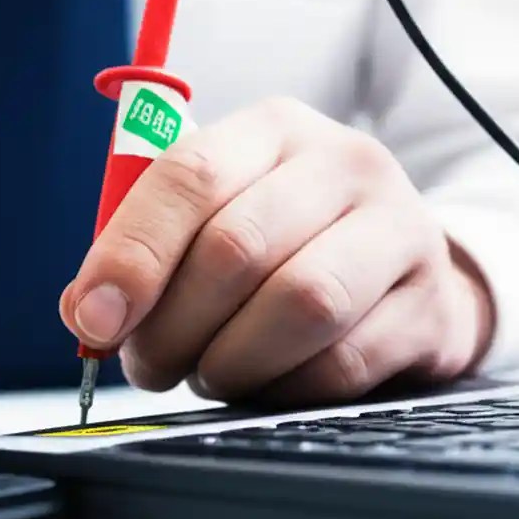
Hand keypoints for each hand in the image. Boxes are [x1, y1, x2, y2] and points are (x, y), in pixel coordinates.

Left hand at [60, 98, 494, 405]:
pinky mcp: (430, 304)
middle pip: (237, 247)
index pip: (189, 176)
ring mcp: (400, 229)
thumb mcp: (210, 219)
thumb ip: (141, 252)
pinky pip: (343, 363)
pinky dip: (284, 388)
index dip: (132, 255)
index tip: (93, 319)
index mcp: (270, 130)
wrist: (401, 269)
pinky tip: (266, 383)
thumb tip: (88, 312)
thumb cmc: (281, 241)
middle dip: (171, 325)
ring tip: (207, 374)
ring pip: (299, 304)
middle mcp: (343, 163)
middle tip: (147, 365)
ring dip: (229, 360)